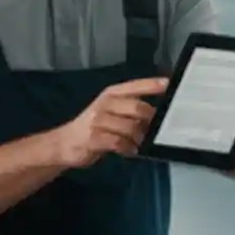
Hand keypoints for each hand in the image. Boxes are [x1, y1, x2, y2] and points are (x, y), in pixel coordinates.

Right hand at [49, 77, 169, 168]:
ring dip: (139, 138)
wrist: (65, 143)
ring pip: (130, 127)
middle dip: (149, 120)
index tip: (170, 84)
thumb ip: (131, 109)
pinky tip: (128, 150)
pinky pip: (119, 143)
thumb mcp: (111, 111)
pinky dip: (128, 148)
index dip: (153, 85)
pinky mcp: (94, 137)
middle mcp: (105, 103)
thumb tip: (159, 114)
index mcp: (111, 94)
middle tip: (152, 130)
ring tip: (138, 143)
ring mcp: (98, 120)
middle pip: (137, 107)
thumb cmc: (94, 127)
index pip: (136, 85)